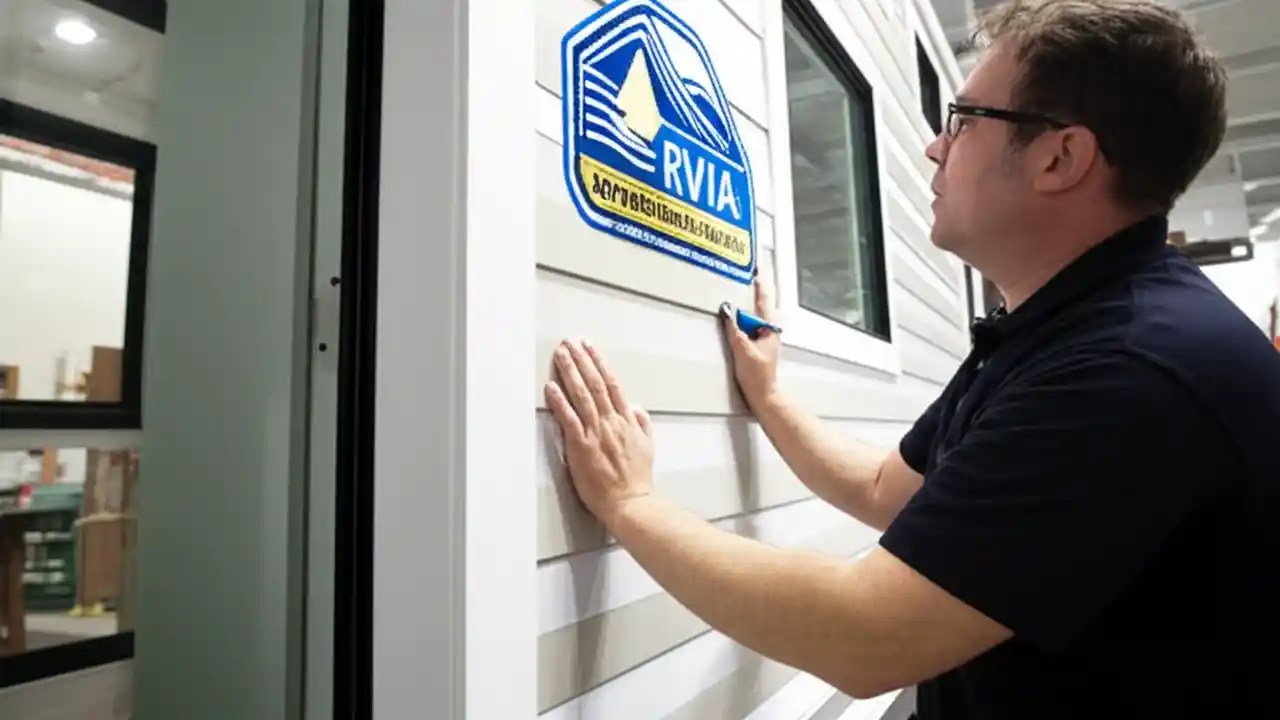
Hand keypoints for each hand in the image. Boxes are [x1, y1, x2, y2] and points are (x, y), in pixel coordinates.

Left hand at [545, 339, 654, 526]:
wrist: (631, 502)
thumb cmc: (637, 479)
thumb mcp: (648, 447)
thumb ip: (642, 424)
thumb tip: (635, 407)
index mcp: (626, 421)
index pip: (612, 384)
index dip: (600, 363)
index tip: (590, 348)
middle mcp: (611, 422)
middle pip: (595, 384)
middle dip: (582, 360)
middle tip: (570, 342)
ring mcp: (596, 433)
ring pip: (582, 396)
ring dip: (570, 372)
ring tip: (561, 355)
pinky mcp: (582, 447)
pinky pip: (569, 419)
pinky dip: (559, 402)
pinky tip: (550, 387)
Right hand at [723, 276, 781, 408]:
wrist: (762, 396)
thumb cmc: (757, 377)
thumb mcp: (743, 350)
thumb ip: (734, 329)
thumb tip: (727, 310)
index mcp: (770, 329)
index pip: (764, 301)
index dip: (760, 284)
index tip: (756, 269)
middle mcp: (769, 331)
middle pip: (755, 308)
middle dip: (747, 299)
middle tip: (740, 287)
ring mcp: (763, 339)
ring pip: (750, 320)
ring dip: (740, 315)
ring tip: (729, 313)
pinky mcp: (755, 346)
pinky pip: (746, 330)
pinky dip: (739, 325)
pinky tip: (731, 328)